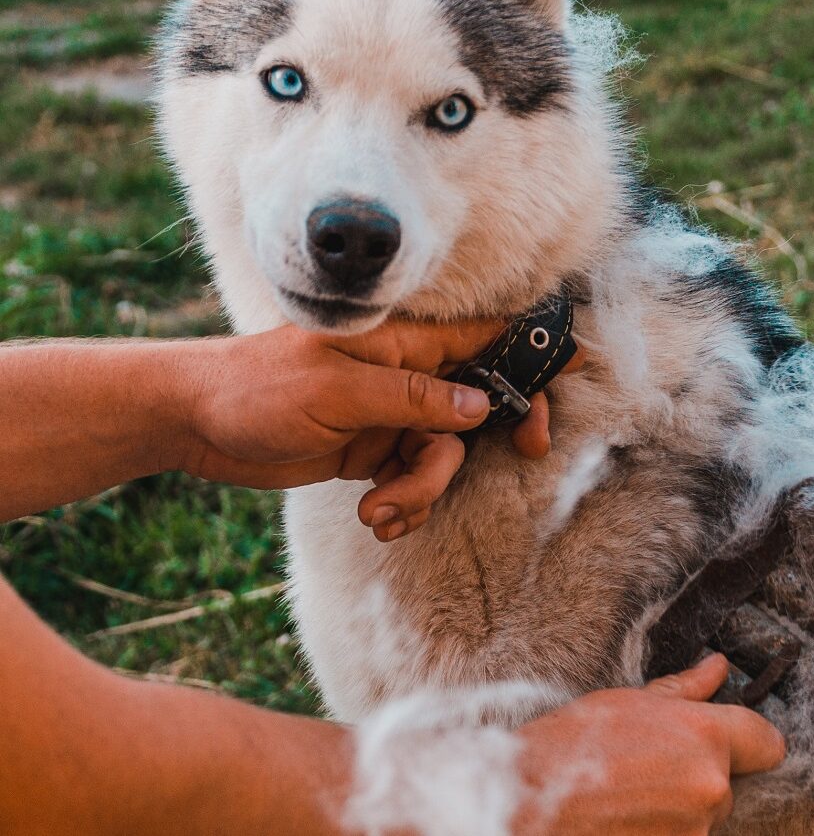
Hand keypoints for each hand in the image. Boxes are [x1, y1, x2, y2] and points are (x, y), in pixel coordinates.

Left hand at [173, 320, 581, 539]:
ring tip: (383, 508)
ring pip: (446, 453)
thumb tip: (480, 404)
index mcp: (404, 346)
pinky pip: (412, 481)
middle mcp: (406, 378)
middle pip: (481, 401)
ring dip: (425, 488)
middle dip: (505, 429)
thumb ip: (412, 398)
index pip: (484, 338)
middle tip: (528, 450)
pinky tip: (373, 516)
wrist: (195, 424)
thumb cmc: (257, 388)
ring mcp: (390, 417)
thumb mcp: (337, 391)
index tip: (578, 363)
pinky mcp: (371, 454)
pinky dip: (402, 504)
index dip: (533, 348)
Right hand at [512, 654, 785, 835]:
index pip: (767, 741)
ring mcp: (693, 832)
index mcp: (704, 736)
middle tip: (646, 773)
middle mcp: (709, 787)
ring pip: (702, 819)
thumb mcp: (627, 702)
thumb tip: (717, 668)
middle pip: (727, 784)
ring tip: (626, 799)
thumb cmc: (566, 748)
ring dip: (677, 813)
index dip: (752, 741)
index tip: (738, 744)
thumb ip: (684, 691)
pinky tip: (623, 821)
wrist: (523, 804)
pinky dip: (658, 833)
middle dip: (696, 779)